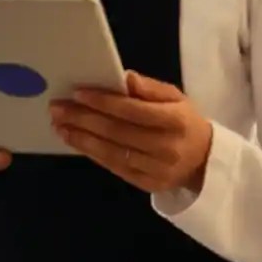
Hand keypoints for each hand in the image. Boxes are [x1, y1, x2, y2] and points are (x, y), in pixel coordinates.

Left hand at [50, 71, 213, 193]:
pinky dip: (93, 153)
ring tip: (60, 126)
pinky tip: (77, 141)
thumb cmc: (184, 122)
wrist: (204, 160)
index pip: (133, 111)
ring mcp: (156, 169)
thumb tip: (124, 77)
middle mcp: (166, 147)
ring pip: (112, 152)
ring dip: (82, 138)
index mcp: (175, 120)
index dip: (104, 102)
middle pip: (118, 132)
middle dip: (84, 118)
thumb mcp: (175, 98)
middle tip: (58, 108)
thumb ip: (150, 88)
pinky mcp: (147, 184)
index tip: (78, 93)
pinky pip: (114, 167)